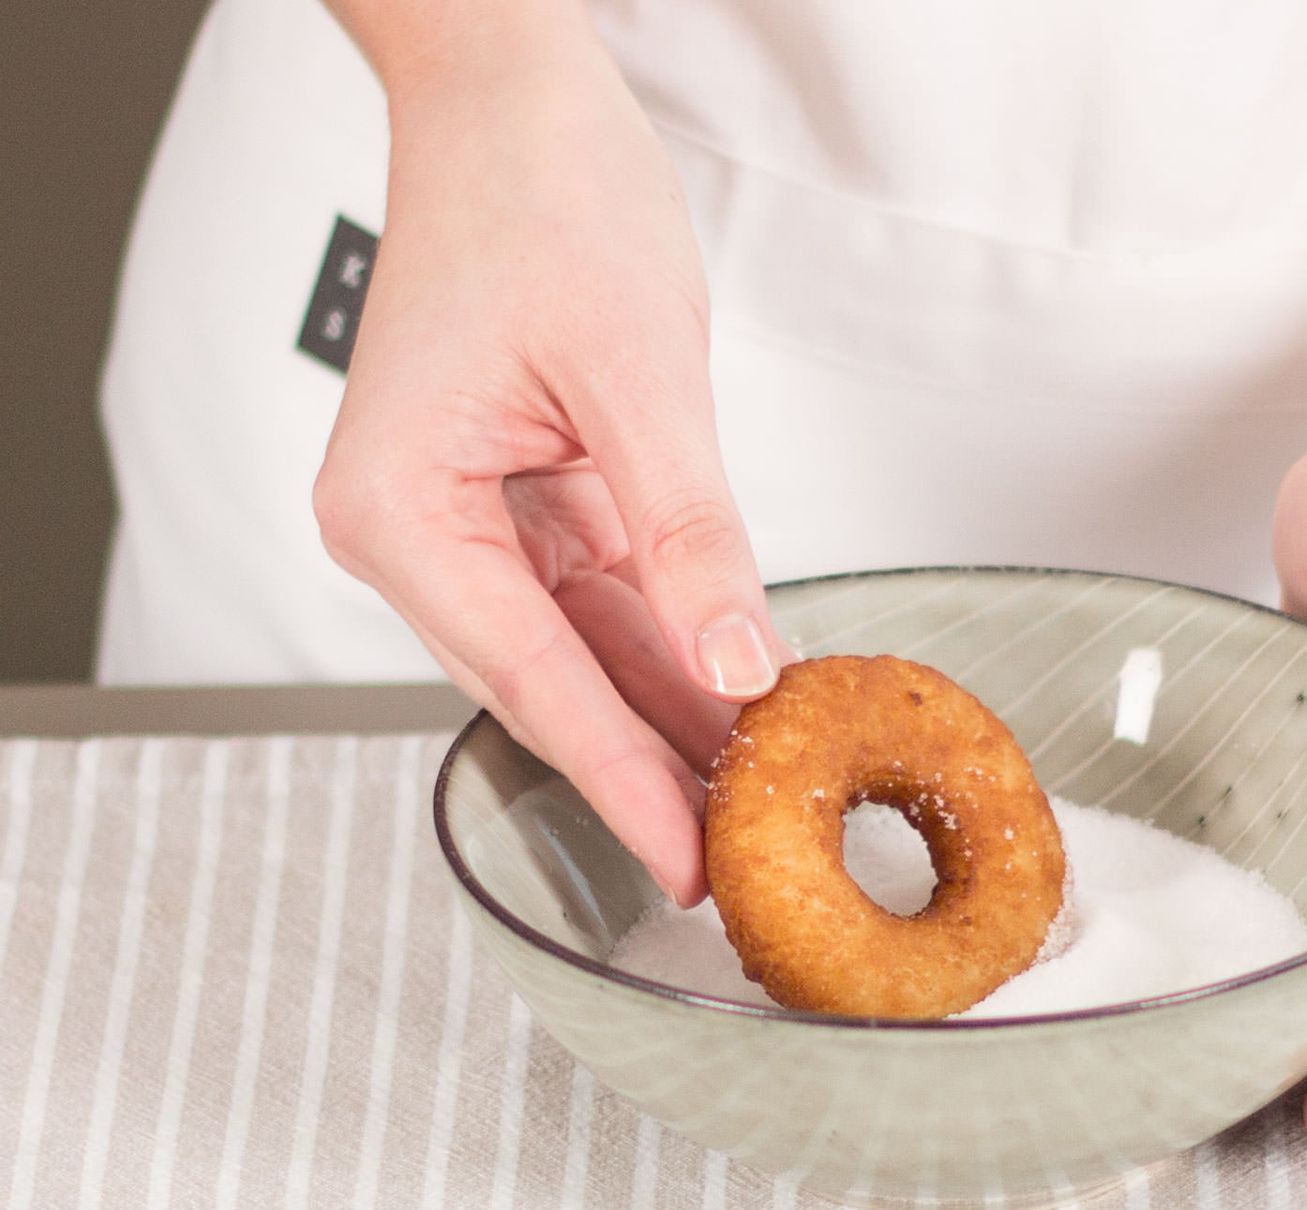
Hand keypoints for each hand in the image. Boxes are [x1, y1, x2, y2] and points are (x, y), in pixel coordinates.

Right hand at [313, 18, 778, 906]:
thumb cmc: (539, 191)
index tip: (684, 862)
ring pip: (584, 652)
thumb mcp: (636, 371)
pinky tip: (734, 696)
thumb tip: (736, 665)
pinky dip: (671, 645)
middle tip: (736, 857)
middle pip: (552, 682)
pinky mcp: (524, 502)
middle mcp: (418, 529)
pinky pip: (604, 598)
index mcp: (401, 508)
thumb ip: (689, 534)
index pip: (534, 679)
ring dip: (670, 715)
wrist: (514, 99)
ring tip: (753, 795)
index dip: (622, 779)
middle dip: (651, 764)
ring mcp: (469, 521)